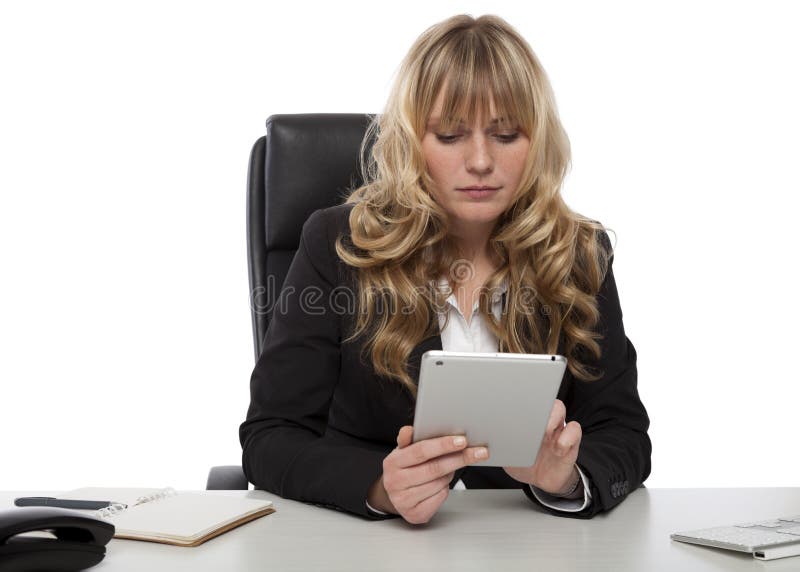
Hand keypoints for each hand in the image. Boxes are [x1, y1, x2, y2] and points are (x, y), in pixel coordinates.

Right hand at [368, 425, 488, 523]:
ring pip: (439, 483)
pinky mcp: (415, 514)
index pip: (421, 451)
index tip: (462, 440)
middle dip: (459, 458)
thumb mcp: (403, 451)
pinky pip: (440, 497)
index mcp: (392, 462)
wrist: (396, 496)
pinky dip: (445, 488)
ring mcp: (404, 500)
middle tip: (478, 452)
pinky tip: (441, 483)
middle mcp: (395, 482)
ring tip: (450, 467)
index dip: (443, 445)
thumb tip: (409, 430)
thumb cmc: (404, 469)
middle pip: (434, 468)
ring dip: (450, 474)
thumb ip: (408, 439)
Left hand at [503, 399, 581, 494]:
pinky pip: (574, 429)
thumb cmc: (523, 464)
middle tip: (528, 419)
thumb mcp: (507, 455)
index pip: (523, 400)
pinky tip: (557, 450)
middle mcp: (541, 419)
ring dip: (551, 419)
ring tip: (544, 435)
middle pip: (540, 397)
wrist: (542, 481)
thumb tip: (484, 441)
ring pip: (559, 408)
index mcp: (525, 419)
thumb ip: (499, 445)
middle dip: (534, 405)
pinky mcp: (571, 441)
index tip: (510, 403)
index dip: (518, 398)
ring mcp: (556, 428)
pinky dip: (566, 438)